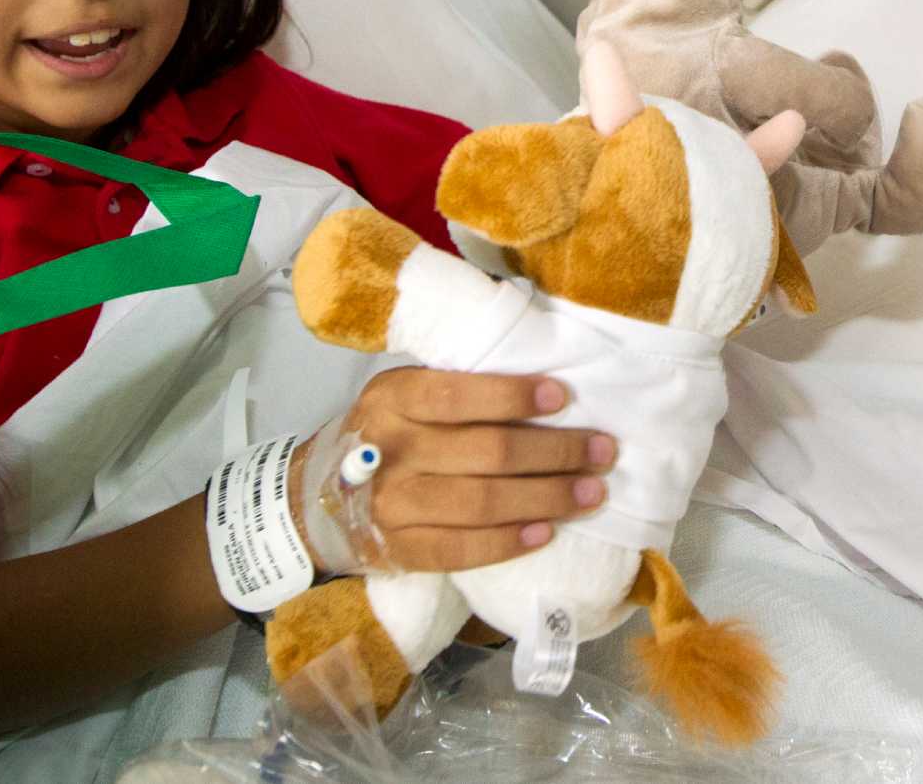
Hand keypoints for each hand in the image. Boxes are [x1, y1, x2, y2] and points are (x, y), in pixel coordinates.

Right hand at [293, 367, 616, 574]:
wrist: (319, 495)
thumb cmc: (388, 433)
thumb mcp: (405, 392)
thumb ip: (457, 385)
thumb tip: (546, 372)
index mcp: (394, 398)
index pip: (459, 394)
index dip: (515, 396)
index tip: (564, 396)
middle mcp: (391, 450)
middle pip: (487, 452)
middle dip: (555, 452)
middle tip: (602, 451)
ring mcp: (393, 505)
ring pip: (482, 502)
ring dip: (547, 498)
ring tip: (591, 492)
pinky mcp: (401, 549)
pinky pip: (463, 549)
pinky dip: (509, 541)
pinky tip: (547, 532)